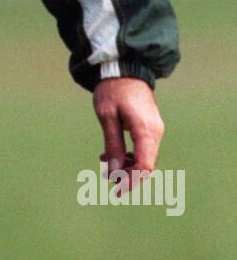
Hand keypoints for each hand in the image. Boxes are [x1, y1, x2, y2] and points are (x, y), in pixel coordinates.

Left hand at [93, 76, 164, 196]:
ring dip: (126, 164)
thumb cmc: (113, 90)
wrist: (124, 68)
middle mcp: (155, 131)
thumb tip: (114, 171)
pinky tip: (110, 152)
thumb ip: (112, 143)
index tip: (118, 191)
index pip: (144, 165)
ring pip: (144, 157)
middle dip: (127, 175)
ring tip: (104, 161)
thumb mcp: (107, 117)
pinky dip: (129, 154)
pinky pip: (143, 147)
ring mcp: (154, 128)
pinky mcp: (150, 126)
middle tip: (106, 178)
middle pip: (146, 164)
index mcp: (146, 130)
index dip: (132, 181)